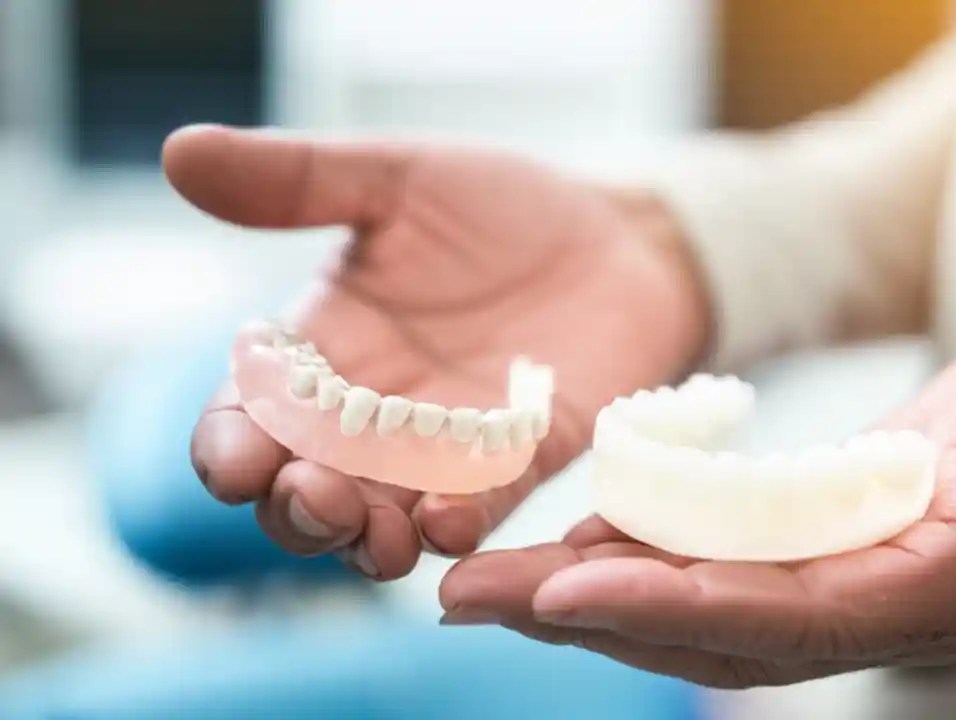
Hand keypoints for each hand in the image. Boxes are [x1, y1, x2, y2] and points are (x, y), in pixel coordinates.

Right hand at [165, 125, 707, 579]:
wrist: (619, 232)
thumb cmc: (501, 205)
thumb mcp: (397, 178)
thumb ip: (297, 180)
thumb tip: (179, 150)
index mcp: (325, 349)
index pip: (251, 416)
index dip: (231, 445)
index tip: (235, 459)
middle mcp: (373, 415)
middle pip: (305, 489)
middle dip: (294, 508)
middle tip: (310, 496)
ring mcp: (446, 448)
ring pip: (381, 522)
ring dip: (363, 539)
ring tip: (368, 532)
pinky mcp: (520, 464)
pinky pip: (478, 512)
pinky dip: (455, 526)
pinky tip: (446, 520)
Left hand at [439, 270, 955, 686]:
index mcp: (952, 581)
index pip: (793, 614)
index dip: (676, 606)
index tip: (565, 593)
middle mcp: (891, 599)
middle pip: (719, 627)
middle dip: (591, 617)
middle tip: (468, 596)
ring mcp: (860, 577)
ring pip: (704, 604)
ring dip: (593, 595)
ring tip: (484, 578)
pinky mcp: (837, 541)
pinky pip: (722, 563)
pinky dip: (643, 557)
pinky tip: (572, 541)